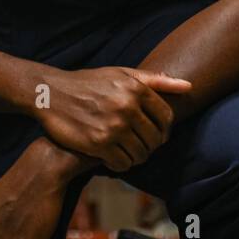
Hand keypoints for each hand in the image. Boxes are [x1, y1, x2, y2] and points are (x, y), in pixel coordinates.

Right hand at [31, 66, 191, 171]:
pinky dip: (119, 165)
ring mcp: (114, 127)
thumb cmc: (88, 83)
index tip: (155, 134)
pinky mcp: (99, 144)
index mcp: (136, 88)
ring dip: (135, 157)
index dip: (164, 130)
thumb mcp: (121, 74)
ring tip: (125, 151)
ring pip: (140, 154)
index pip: (166, 118)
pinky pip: (122, 164)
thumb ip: (155, 80)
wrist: (50, 93)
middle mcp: (127, 107)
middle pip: (155, 139)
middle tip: (137, 145)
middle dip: (149, 146)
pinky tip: (111, 157)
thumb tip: (188, 86)